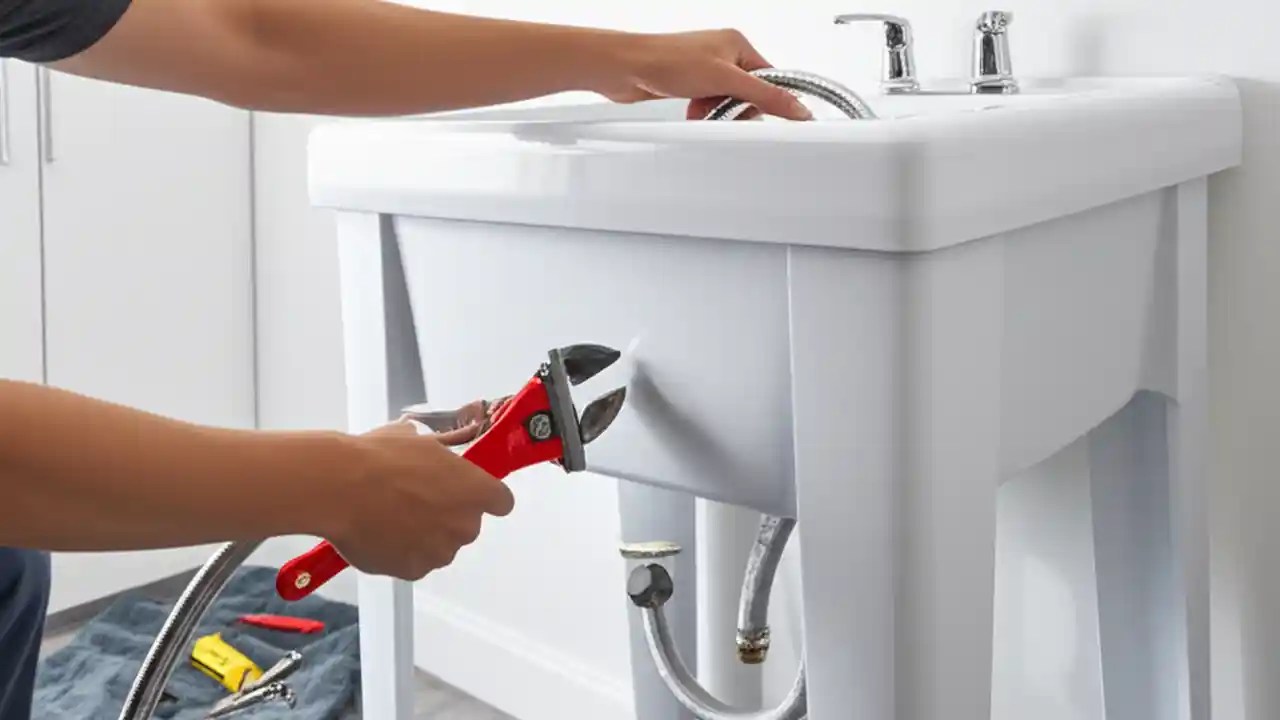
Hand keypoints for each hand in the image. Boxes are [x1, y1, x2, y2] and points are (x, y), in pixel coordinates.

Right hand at [326, 419, 514, 580]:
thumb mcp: (418, 439)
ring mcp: (440, 552)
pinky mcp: (414, 571)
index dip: (485, 497)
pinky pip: (414, 563)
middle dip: (448, 516)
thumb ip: (442, 449)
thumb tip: (447, 444)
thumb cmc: (378, 458)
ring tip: (390, 516)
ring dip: (424, 536)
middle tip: (416, 500)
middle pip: (467, 525)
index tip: (469, 493)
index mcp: (476, 490)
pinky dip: (401, 554)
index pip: (502, 502)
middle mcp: (465, 525)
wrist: (339, 487)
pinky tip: (378, 533)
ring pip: (439, 546)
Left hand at [596, 29, 812, 120]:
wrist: (625, 69)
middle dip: (736, 108)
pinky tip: (692, 113)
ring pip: (726, 103)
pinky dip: (702, 115)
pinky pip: (707, 107)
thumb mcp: (724, 79)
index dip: (770, 100)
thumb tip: (796, 107)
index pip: (770, 78)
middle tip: (724, 112)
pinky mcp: (689, 85)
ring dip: (717, 114)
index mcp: (737, 44)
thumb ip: (764, 95)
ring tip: (702, 111)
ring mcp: (704, 70)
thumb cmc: (666, 61)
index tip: (774, 119)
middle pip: (748, 94)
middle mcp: (722, 54)